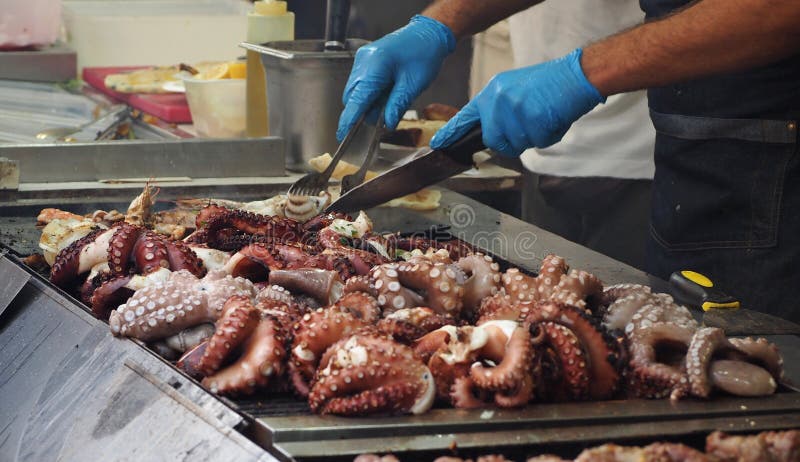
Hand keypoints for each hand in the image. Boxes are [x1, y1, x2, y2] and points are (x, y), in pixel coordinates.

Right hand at [337, 15, 455, 139]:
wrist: (428, 34)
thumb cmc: (424, 54)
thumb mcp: (414, 85)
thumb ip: (397, 106)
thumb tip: (386, 124)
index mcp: (375, 65)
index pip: (357, 99)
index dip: (349, 119)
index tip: (343, 134)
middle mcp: (364, 61)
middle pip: (352, 96)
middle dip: (364, 111)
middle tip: (383, 118)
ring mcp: (362, 59)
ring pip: (355, 91)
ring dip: (368, 102)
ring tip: (390, 100)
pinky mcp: (365, 61)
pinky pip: (361, 83)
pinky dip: (370, 93)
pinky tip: (386, 92)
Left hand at [430, 48, 604, 156]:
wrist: (574, 75)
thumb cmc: (548, 85)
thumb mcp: (514, 91)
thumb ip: (499, 111)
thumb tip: (493, 135)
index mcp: (491, 92)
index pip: (466, 116)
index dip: (451, 132)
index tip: (437, 144)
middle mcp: (498, 101)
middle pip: (494, 141)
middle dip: (511, 141)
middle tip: (529, 123)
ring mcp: (513, 110)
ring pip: (516, 145)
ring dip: (532, 138)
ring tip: (542, 116)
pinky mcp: (531, 119)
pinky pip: (536, 143)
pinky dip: (547, 136)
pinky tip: (552, 118)